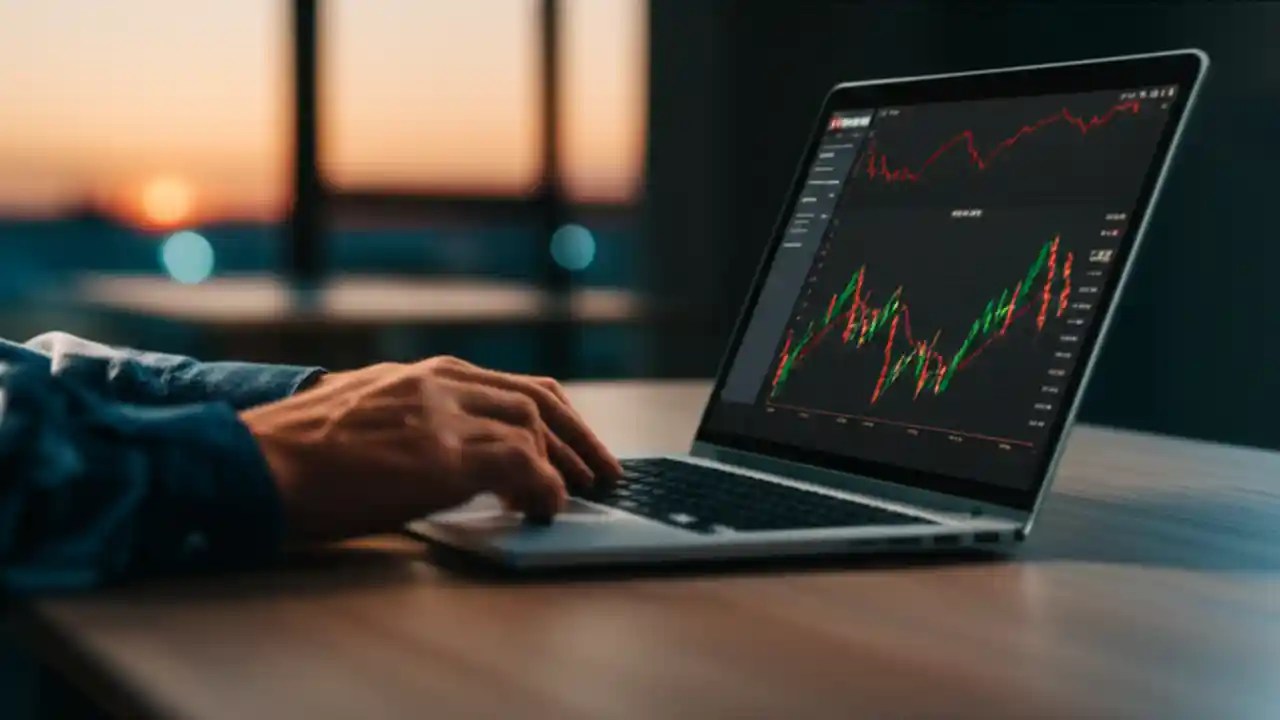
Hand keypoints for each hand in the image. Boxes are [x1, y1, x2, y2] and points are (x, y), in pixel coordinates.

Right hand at [239, 356, 621, 543]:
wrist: (255, 465)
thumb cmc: (298, 455)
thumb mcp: (364, 415)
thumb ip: (413, 418)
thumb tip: (453, 452)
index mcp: (424, 374)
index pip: (513, 385)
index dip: (556, 419)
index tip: (576, 447)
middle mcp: (440, 382)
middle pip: (538, 399)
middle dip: (578, 438)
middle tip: (601, 474)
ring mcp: (443, 413)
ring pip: (534, 428)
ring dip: (562, 468)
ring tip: (572, 499)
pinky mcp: (442, 452)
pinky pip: (522, 465)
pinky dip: (543, 488)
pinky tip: (542, 509)